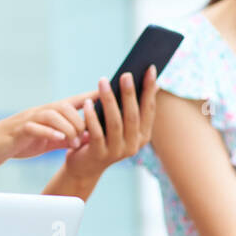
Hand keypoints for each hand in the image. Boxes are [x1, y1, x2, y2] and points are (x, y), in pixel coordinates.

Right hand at [0, 93, 99, 167]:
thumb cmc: (20, 142)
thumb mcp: (47, 141)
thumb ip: (65, 139)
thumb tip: (87, 138)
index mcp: (49, 114)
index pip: (73, 101)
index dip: (90, 96)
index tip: (109, 93)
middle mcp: (40, 112)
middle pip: (65, 107)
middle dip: (78, 121)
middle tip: (84, 137)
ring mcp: (28, 120)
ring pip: (52, 115)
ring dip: (67, 128)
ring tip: (73, 142)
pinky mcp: (18, 130)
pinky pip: (35, 127)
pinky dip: (49, 133)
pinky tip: (59, 140)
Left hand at [63, 66, 159, 180]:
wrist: (85, 167)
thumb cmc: (103, 138)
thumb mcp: (120, 124)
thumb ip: (132, 107)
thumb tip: (151, 82)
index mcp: (143, 135)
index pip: (148, 109)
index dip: (150, 90)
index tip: (150, 69)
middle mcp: (133, 145)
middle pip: (132, 115)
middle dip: (129, 93)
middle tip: (125, 74)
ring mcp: (117, 152)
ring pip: (115, 123)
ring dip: (109, 100)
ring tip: (103, 81)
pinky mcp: (99, 155)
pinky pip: (97, 133)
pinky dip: (92, 117)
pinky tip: (87, 102)